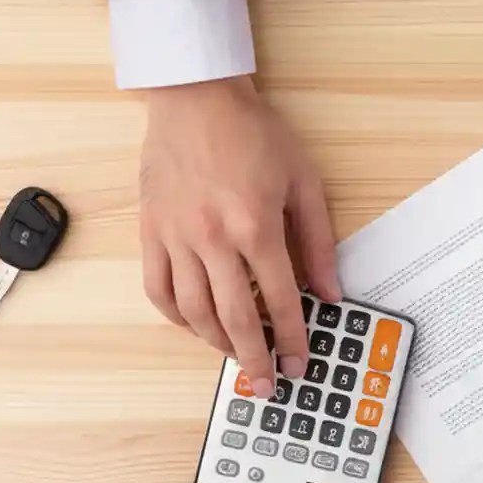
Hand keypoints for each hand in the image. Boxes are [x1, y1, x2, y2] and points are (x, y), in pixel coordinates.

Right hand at [139, 76, 340, 397]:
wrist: (195, 98)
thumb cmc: (252, 134)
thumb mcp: (304, 182)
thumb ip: (318, 242)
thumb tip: (331, 293)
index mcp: (255, 225)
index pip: (279, 300)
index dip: (292, 339)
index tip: (298, 364)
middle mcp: (213, 238)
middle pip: (234, 318)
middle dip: (254, 359)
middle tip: (266, 384)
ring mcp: (176, 237)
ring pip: (193, 312)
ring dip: (217, 343)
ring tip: (236, 356)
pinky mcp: (151, 231)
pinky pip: (158, 290)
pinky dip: (176, 317)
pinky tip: (195, 325)